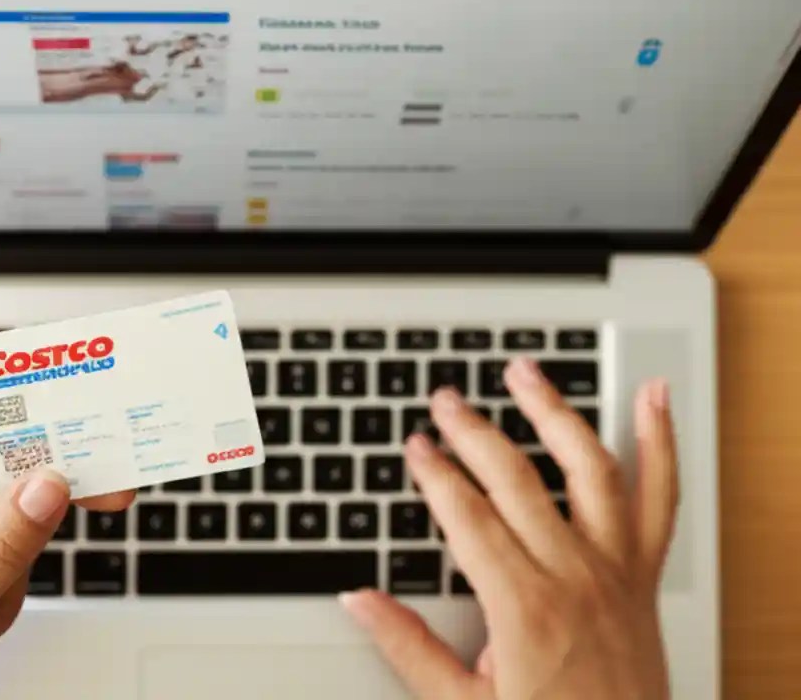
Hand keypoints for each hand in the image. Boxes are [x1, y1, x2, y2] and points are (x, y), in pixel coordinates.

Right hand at [342, 358, 676, 699]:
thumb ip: (409, 647)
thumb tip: (359, 600)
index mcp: (523, 607)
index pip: (467, 517)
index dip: (435, 474)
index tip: (415, 444)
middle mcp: (574, 576)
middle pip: (518, 480)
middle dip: (476, 432)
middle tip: (446, 399)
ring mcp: (615, 570)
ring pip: (589, 469)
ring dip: (555, 413)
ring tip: (524, 373)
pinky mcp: (642, 575)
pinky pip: (659, 499)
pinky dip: (661, 443)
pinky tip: (652, 398)